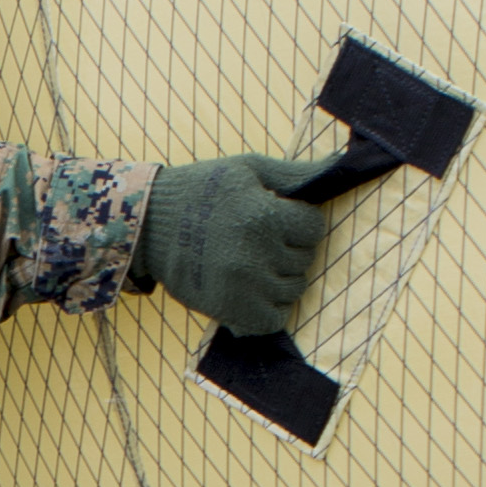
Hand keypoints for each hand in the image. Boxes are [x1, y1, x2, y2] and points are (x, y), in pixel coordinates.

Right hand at [135, 153, 340, 340]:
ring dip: (280, 277)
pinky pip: (273, 319)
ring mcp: (244, 286)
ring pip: (293, 290)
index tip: (277, 217)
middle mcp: (257, 254)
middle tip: (260, 239)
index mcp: (263, 215)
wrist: (148, 225)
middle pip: (306, 260)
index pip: (314, 228)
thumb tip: (337, 167)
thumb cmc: (201, 190)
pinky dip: (268, 308)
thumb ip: (293, 173)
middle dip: (289, 248)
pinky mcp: (230, 309)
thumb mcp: (247, 170)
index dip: (299, 222)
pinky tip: (252, 290)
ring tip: (254, 262)